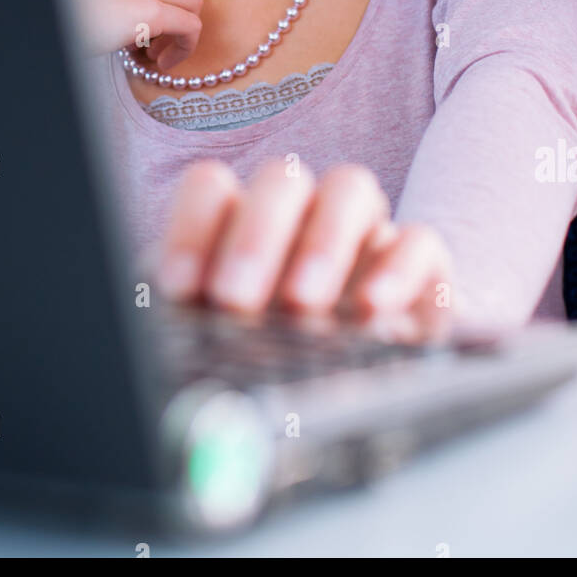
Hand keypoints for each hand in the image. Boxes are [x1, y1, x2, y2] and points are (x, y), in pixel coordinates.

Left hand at [150, 158, 454, 341]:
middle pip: (283, 181)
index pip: (212, 188)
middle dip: (256, 237)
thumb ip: (193, 328)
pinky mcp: (422, 269)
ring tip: (301, 303)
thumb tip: (154, 329)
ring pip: (351, 188)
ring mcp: (365, 234)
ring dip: (323, 241)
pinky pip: (419, 241)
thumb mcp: (223, 346)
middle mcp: (304, 216)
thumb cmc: (271, 363)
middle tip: (235, 299)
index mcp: (242, 222)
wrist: (359, 395)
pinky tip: (372, 311)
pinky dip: (397, 269)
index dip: (191, 228)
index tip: (178, 288)